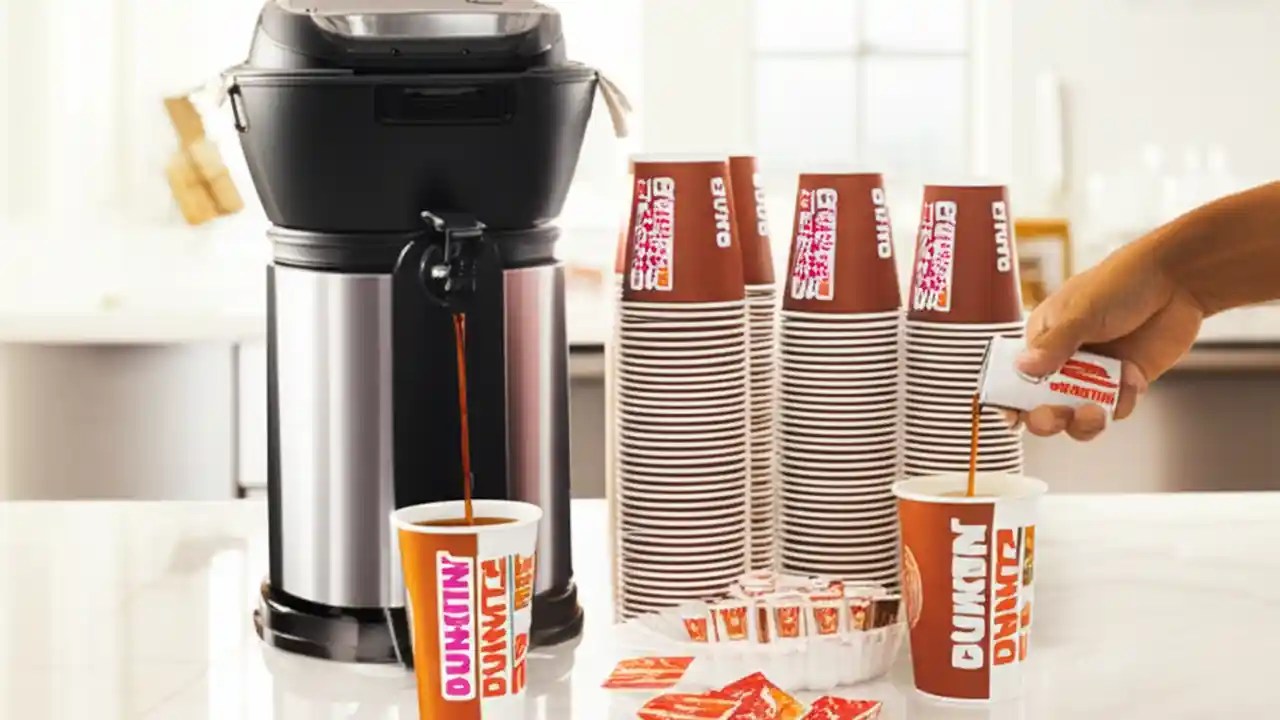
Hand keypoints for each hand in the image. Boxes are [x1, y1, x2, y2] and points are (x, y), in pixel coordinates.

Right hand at [1009, 243, 1204, 439]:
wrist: (1178, 280)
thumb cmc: (1122, 282)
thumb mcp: (1082, 311)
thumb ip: (1054, 345)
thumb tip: (1023, 369)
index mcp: (1044, 338)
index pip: (1017, 376)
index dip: (1012, 398)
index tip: (1014, 416)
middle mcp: (1066, 359)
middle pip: (1043, 403)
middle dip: (1046, 417)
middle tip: (1054, 416)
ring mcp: (1096, 373)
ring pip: (1078, 414)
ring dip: (1082, 422)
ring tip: (1093, 413)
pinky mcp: (1125, 382)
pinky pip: (1115, 409)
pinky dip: (1121, 404)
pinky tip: (1132, 382)